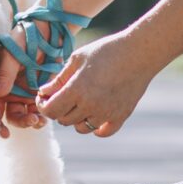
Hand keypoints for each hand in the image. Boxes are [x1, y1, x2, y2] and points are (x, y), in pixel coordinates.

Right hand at [0, 38, 45, 137]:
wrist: (47, 32)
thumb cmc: (24, 38)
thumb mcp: (12, 53)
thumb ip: (5, 72)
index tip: (4, 133)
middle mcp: (10, 89)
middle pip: (11, 114)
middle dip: (20, 122)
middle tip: (31, 121)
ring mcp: (25, 91)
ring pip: (25, 114)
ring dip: (32, 121)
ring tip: (40, 120)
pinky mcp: (40, 91)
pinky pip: (40, 108)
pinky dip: (42, 115)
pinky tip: (46, 116)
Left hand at [35, 31, 157, 138]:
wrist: (139, 54)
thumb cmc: (106, 51)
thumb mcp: (77, 58)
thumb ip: (60, 78)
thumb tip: (45, 91)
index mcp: (77, 90)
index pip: (50, 111)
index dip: (43, 105)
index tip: (44, 98)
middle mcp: (90, 106)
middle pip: (64, 120)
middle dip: (59, 109)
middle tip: (62, 96)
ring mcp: (106, 113)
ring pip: (81, 128)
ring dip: (76, 119)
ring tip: (80, 103)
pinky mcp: (120, 116)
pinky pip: (103, 132)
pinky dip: (96, 128)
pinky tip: (95, 115)